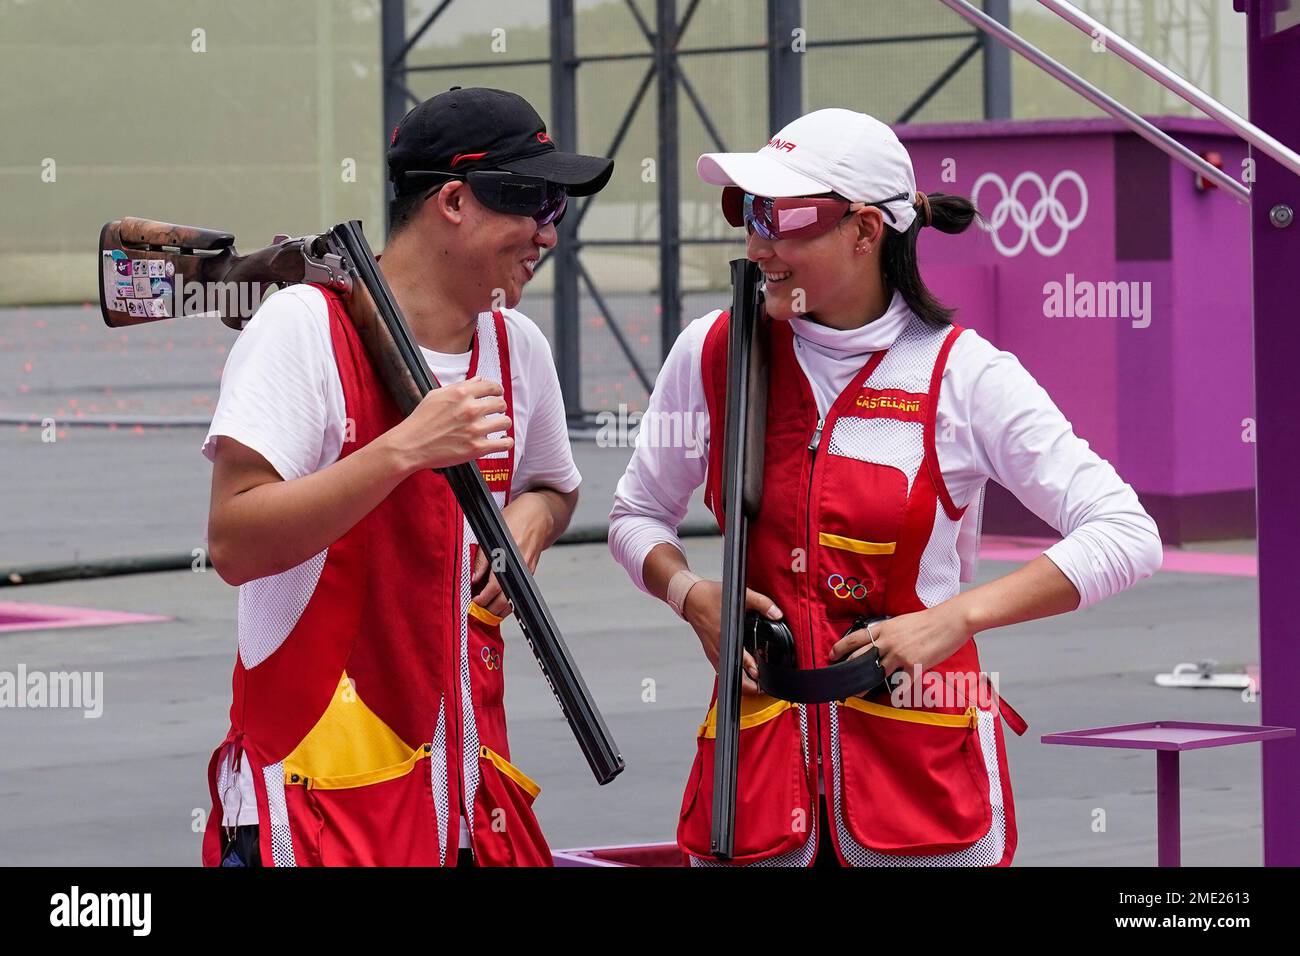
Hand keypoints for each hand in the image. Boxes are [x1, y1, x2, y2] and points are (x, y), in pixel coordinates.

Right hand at [383, 377, 512, 473]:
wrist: (411, 445)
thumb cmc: (420, 421)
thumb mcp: (436, 395)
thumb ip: (460, 386)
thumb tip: (478, 380)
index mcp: (461, 393)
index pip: (491, 387)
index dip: (497, 391)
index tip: (497, 394)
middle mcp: (470, 409)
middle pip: (501, 404)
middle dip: (500, 407)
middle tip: (496, 412)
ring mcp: (475, 429)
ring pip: (505, 422)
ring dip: (503, 423)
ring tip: (498, 426)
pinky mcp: (476, 448)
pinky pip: (504, 444)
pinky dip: (506, 442)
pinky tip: (503, 441)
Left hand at [471, 493, 550, 618]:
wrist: (539, 515)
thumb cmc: (515, 519)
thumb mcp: (491, 534)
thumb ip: (482, 559)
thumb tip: (474, 579)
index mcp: (507, 555)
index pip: (494, 587)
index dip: (482, 598)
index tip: (474, 603)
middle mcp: (519, 565)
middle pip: (505, 598)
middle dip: (491, 609)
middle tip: (479, 611)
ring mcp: (527, 570)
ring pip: (514, 598)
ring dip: (500, 608)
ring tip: (488, 610)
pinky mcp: (531, 571)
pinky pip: (519, 589)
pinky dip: (509, 599)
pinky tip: (500, 601)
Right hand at [683, 580, 779, 695]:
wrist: (691, 598)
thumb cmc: (710, 597)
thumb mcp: (740, 595)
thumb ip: (762, 603)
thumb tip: (777, 614)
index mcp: (725, 637)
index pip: (742, 664)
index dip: (755, 674)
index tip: (765, 679)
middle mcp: (718, 649)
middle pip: (734, 678)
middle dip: (750, 686)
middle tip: (763, 685)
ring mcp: (713, 653)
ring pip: (729, 676)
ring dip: (742, 680)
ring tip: (757, 677)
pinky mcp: (711, 652)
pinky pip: (723, 669)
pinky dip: (734, 672)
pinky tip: (743, 667)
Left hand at [828, 603, 971, 683]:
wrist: (950, 621)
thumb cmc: (928, 621)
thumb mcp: (901, 622)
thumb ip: (888, 633)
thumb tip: (878, 643)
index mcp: (884, 629)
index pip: (855, 638)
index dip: (840, 648)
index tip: (832, 655)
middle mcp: (888, 642)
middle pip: (860, 658)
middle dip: (848, 670)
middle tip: (840, 679)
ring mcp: (900, 655)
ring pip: (877, 673)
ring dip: (865, 685)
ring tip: (856, 694)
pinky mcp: (914, 667)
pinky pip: (901, 684)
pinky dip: (897, 693)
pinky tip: (893, 699)